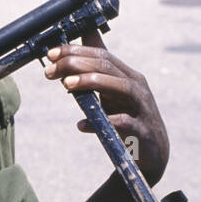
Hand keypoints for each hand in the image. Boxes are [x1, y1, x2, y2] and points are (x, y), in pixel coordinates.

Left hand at [43, 28, 169, 183]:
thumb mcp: (110, 93)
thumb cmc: (125, 118)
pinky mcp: (142, 131)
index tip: (51, 54)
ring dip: (92, 82)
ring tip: (66, 84)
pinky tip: (82, 125)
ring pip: (121, 88)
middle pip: (108, 67)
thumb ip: (96, 73)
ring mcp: (142, 108)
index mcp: (128, 75)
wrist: (151, 153)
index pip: (102, 55)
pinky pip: (122, 124)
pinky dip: (102, 123)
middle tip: (50, 71)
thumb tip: (75, 49)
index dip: (76, 51)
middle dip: (76, 64)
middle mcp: (137, 87)